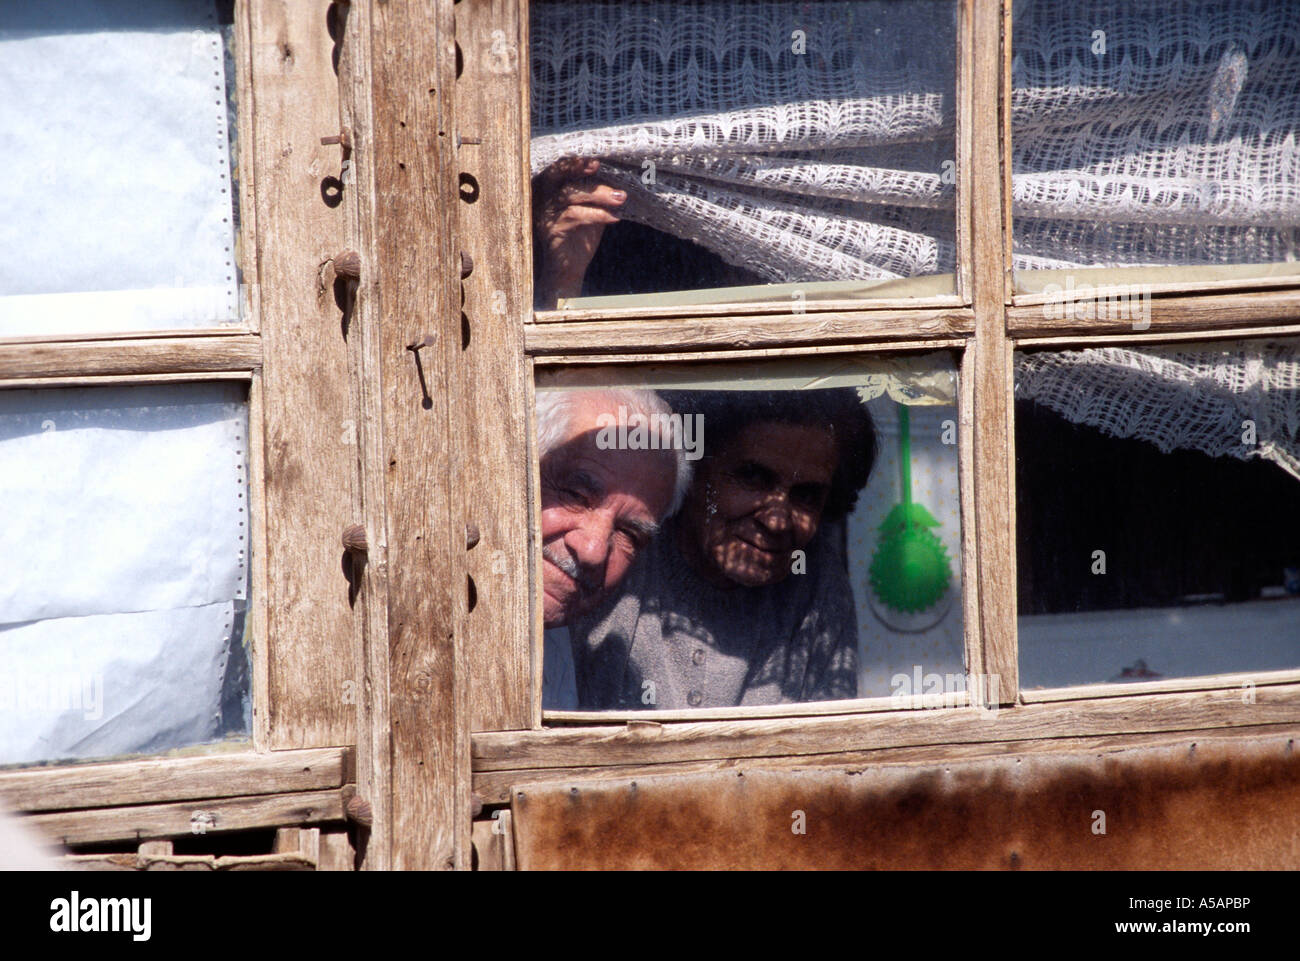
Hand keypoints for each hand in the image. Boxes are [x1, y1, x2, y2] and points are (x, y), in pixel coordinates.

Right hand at [532, 158, 625, 306]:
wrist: (570, 268)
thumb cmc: (580, 236)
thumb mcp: (591, 209)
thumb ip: (596, 192)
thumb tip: (618, 174)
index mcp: (551, 189)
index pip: (559, 168)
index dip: (574, 161)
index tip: (595, 160)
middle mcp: (543, 198)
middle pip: (559, 175)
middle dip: (577, 168)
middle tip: (598, 166)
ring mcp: (545, 213)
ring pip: (569, 194)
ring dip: (598, 194)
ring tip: (620, 198)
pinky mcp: (551, 228)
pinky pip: (575, 215)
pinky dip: (597, 214)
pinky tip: (614, 217)